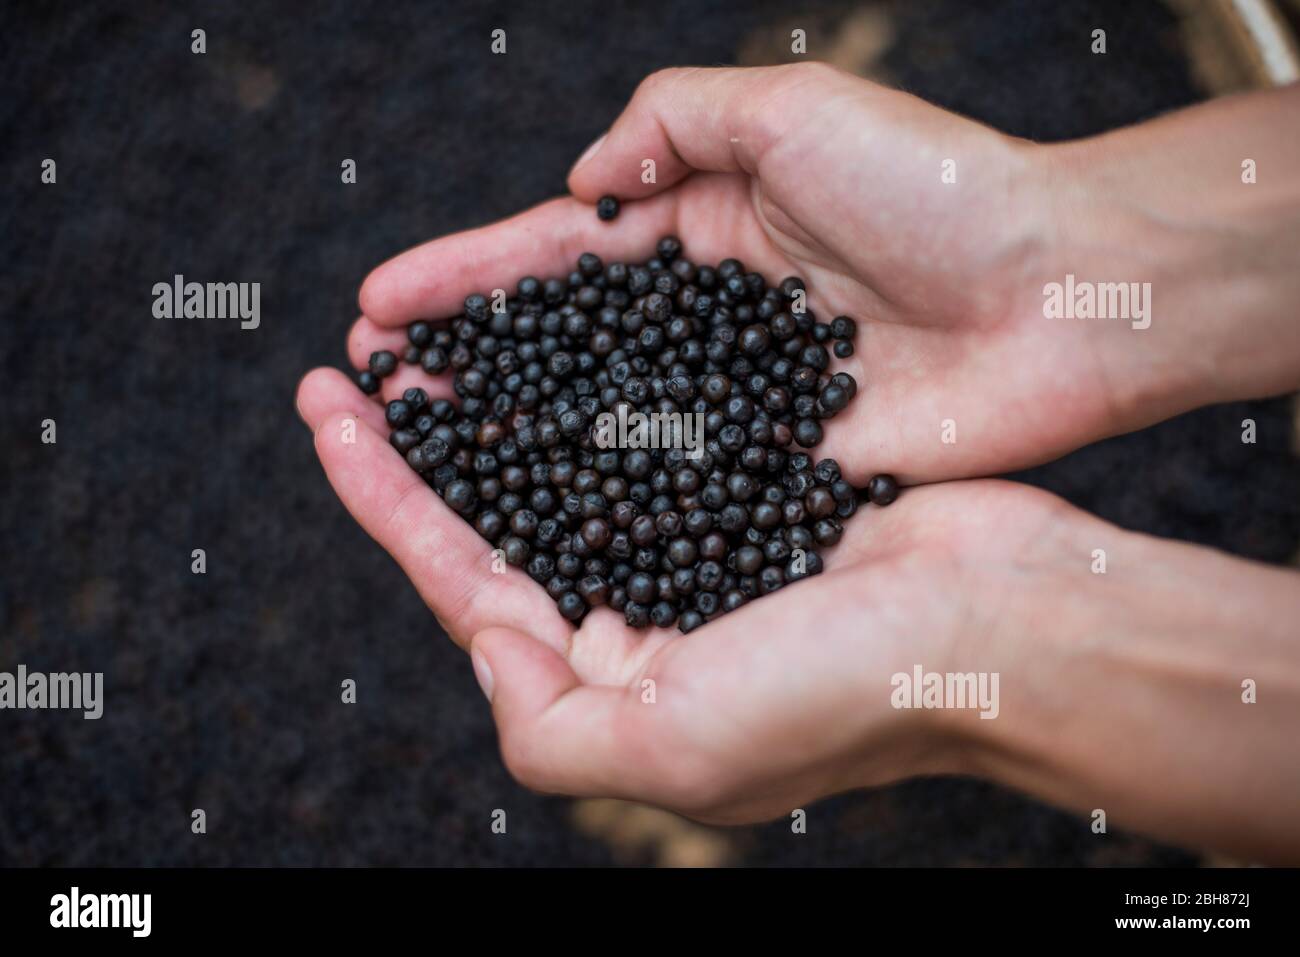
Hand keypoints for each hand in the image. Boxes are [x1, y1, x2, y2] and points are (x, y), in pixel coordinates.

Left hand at [297, 366, 1078, 818]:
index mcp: (610, 687)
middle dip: (420, 446)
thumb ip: (548, 723)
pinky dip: (588, 388)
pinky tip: (551, 340)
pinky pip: (642, 432)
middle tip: (356, 365)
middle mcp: (640, 623)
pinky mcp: (746, 491)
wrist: (1005, 626)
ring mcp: (693, 552)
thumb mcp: (674, 750)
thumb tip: (489, 641)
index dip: (389, 501)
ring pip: (564, 468)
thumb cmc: (850, 693)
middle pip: (501, 523)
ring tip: (433, 340)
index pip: (467, 586)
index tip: (331, 414)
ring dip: (496, 405)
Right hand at [341, 62, 1139, 485]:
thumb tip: (582, 178)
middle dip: (461, 361)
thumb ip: (676, 120)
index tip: (377, 307)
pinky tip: (528, 510)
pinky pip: (670, 482)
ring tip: (412, 449)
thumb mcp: (793, 109)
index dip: (466, 280)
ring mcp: (736, 400)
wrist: (1061, 295)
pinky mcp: (774, 467)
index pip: (558, 254)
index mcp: (706, 226)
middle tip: (366, 385)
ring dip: (506, 434)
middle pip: (561, 346)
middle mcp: (707, 320)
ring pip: (599, 420)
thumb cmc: (938, 189)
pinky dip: (599, 493)